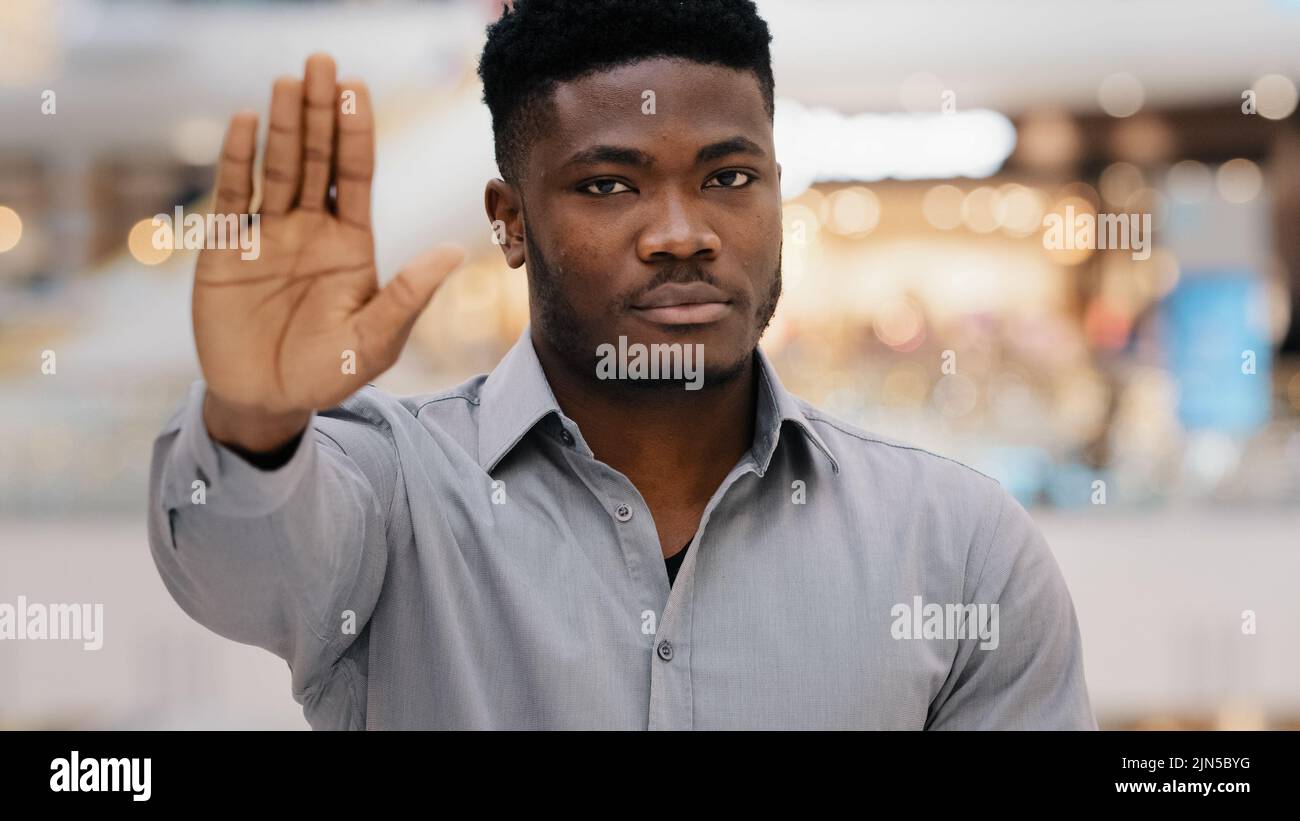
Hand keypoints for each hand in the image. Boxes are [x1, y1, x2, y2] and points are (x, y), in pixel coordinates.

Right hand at [193, 53, 463, 450]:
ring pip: (277, 168)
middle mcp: (311, 228)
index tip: (357, 87)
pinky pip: (233, 197)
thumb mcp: (377, 340)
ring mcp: (269, 235)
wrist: (270, 402)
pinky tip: (243, 123)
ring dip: (282, 125)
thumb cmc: (330, 374)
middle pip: (316, 158)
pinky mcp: (228, 250)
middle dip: (320, 111)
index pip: (355, 174)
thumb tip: (454, 252)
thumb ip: (409, 294)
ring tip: (288, 80)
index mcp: (351, 242)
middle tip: (321, 61)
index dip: (356, 131)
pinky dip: (237, 160)